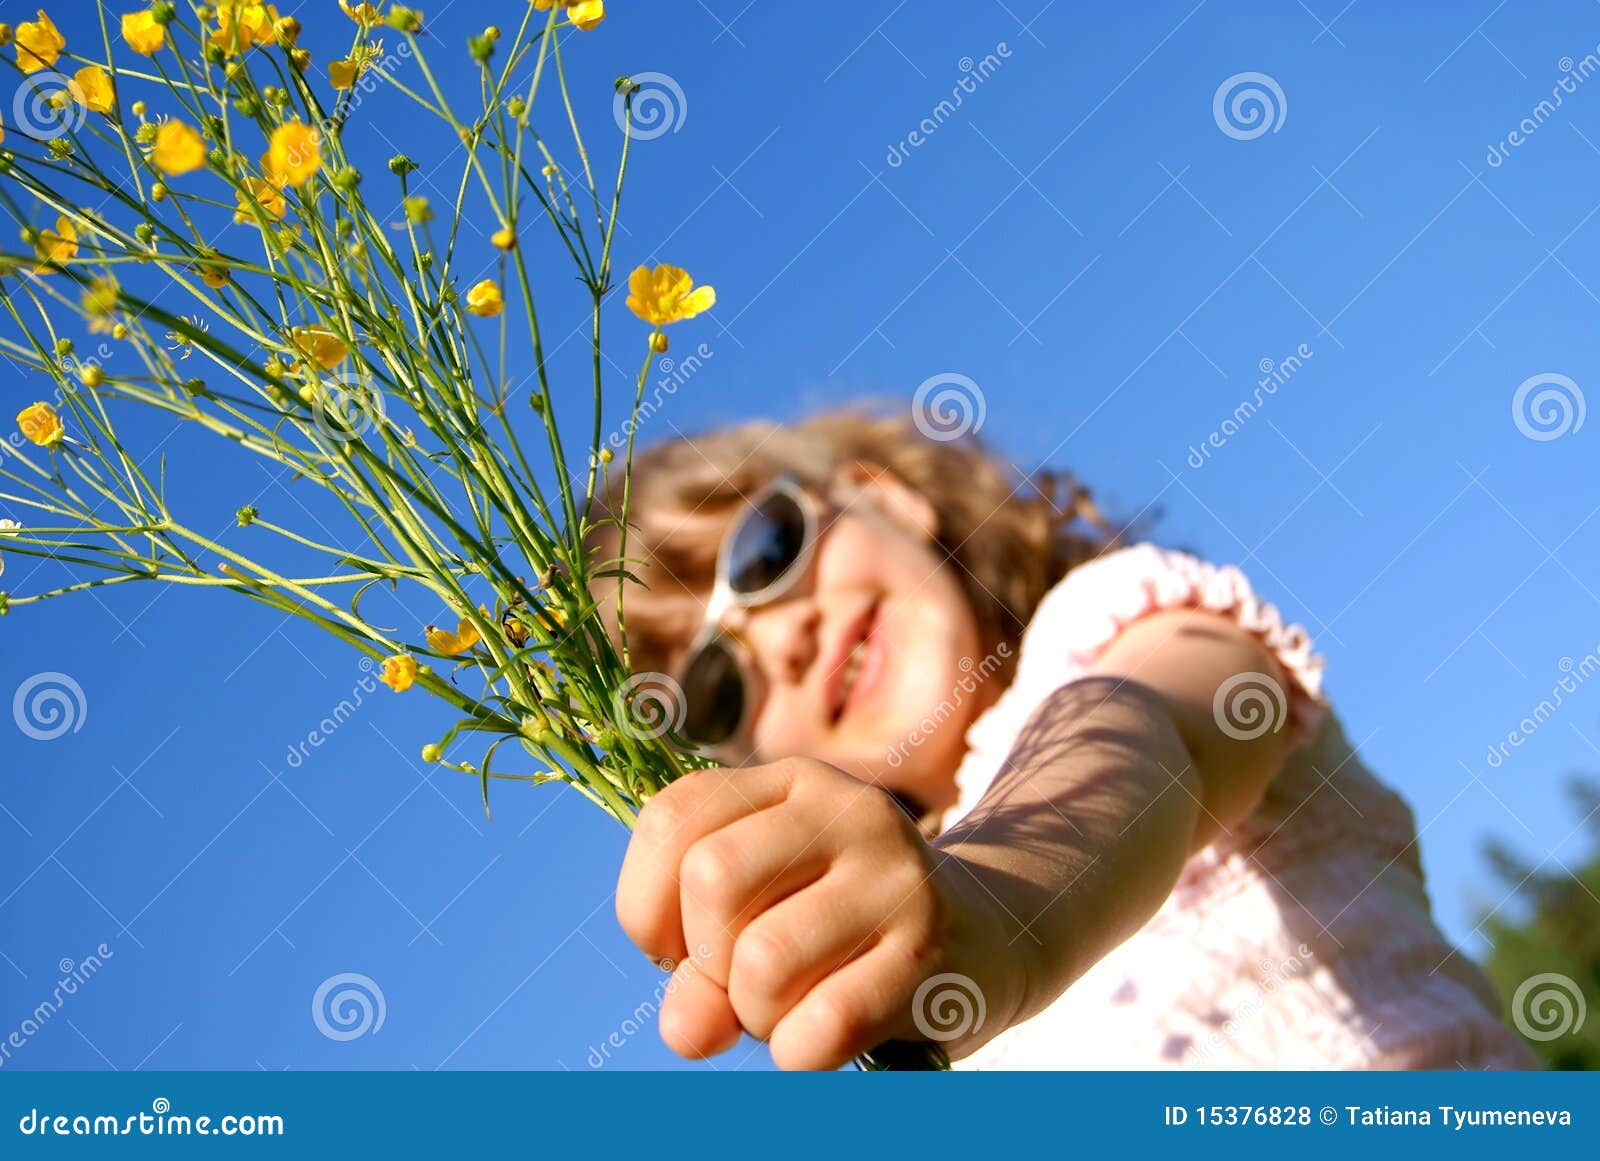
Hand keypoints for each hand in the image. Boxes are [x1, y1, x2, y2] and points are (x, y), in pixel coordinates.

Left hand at [616, 758, 1016, 1068]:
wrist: (992, 940)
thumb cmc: (846, 933)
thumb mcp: (762, 922)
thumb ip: (700, 966)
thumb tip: (684, 1030)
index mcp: (790, 783)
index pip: (670, 821)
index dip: (646, 904)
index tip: (680, 946)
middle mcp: (847, 809)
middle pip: (711, 879)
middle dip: (707, 959)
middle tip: (747, 979)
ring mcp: (896, 875)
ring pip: (762, 961)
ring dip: (758, 1014)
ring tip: (794, 1006)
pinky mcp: (931, 951)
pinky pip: (824, 1024)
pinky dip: (800, 1051)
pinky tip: (826, 1036)